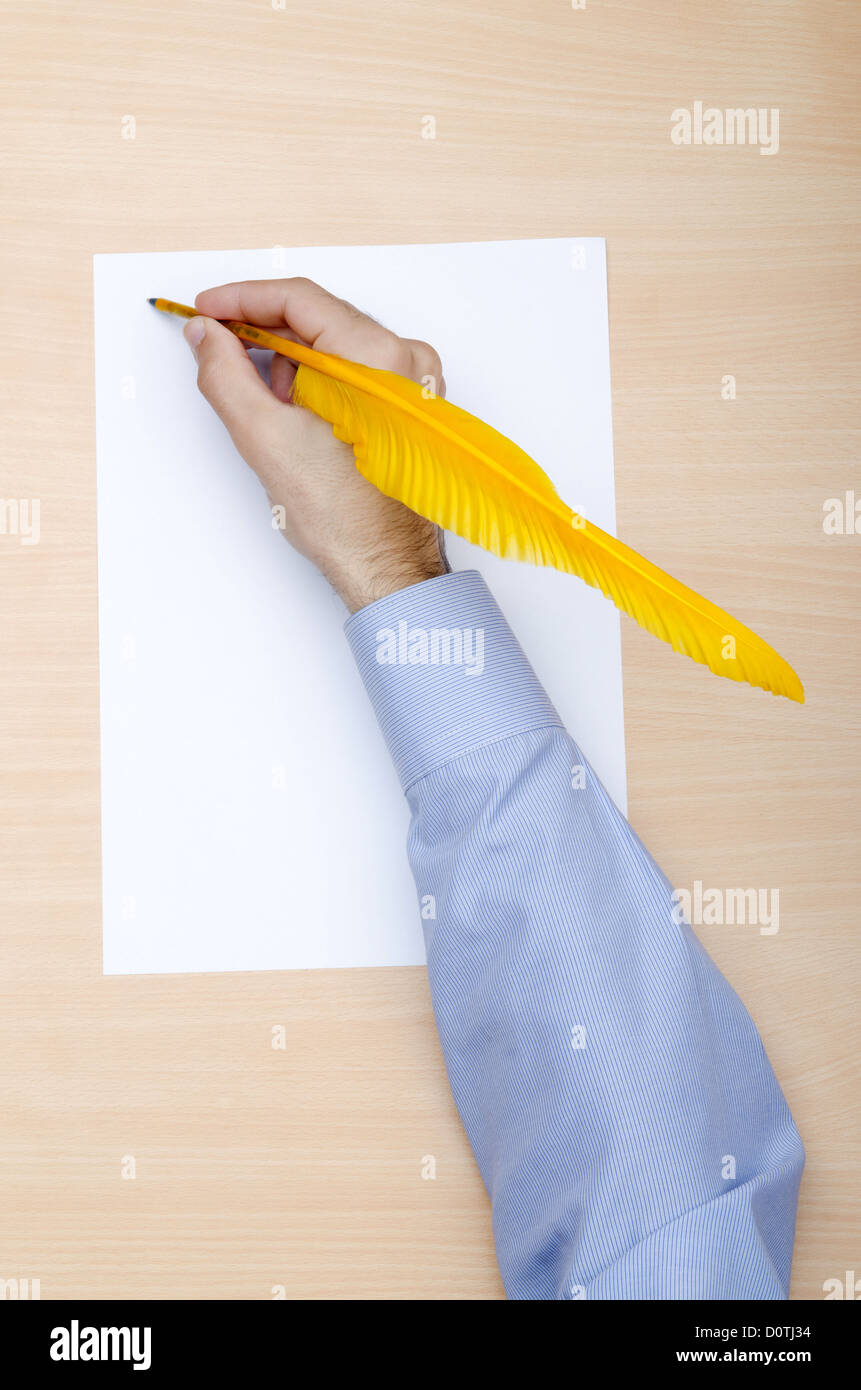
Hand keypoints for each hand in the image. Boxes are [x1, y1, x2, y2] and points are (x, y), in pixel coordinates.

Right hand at [185, 277, 448, 612]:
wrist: (386, 567)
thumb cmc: (343, 518)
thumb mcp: (266, 438)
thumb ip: (226, 375)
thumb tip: (207, 336)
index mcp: (380, 358)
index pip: (301, 299)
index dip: (243, 299)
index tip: (206, 310)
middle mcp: (407, 359)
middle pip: (319, 317)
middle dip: (263, 334)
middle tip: (219, 351)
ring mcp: (413, 382)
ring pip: (332, 345)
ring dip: (290, 366)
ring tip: (274, 415)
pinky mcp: (408, 404)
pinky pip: (352, 370)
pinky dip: (316, 382)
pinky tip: (299, 420)